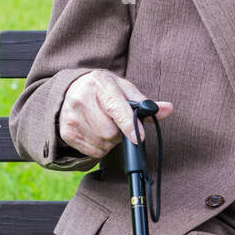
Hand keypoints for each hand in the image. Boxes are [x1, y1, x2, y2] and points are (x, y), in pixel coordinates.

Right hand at [58, 70, 173, 159]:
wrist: (71, 90)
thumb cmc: (104, 90)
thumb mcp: (124, 89)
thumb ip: (145, 102)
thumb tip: (168, 109)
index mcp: (100, 83)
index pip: (115, 107)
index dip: (128, 125)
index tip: (139, 137)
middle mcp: (81, 98)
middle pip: (109, 131)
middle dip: (120, 133)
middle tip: (118, 124)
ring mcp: (71, 117)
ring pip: (102, 143)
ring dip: (111, 142)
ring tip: (107, 126)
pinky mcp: (66, 132)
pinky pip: (93, 152)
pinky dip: (101, 148)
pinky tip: (97, 133)